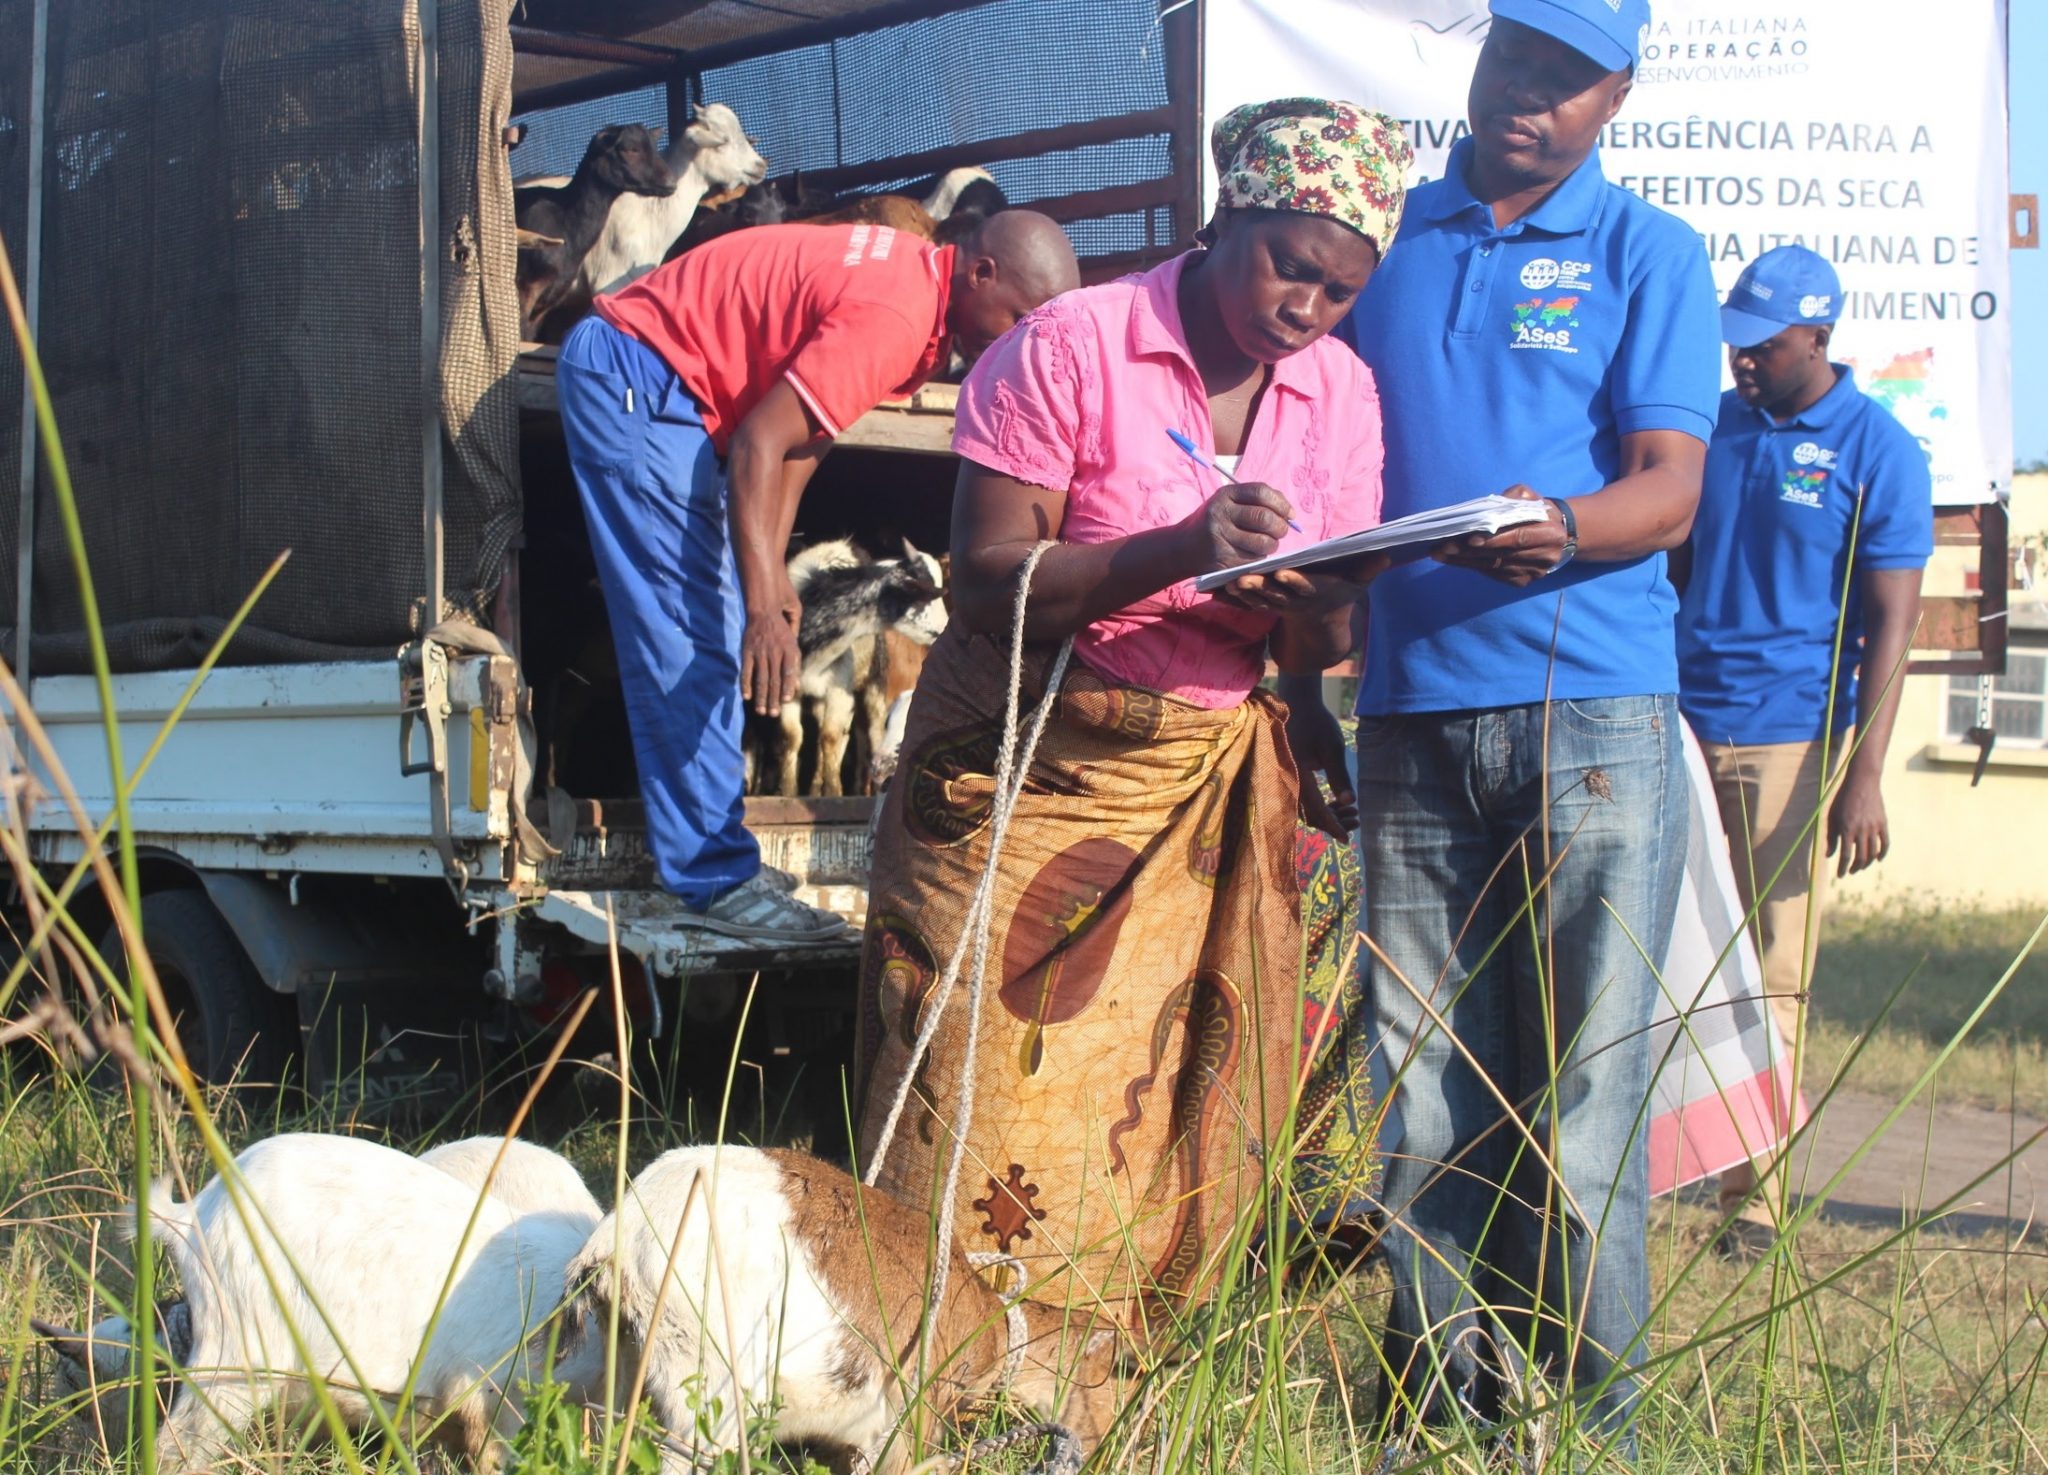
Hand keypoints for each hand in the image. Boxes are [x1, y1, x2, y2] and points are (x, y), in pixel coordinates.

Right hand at [740, 576, 801, 716]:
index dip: (788, 687)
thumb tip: (796, 680)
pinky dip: (746, 684)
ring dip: (761, 696)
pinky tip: (747, 697)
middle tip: (773, 714)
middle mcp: (775, 651)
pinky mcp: (748, 649)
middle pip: (775, 679)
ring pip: (761, 678)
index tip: (786, 701)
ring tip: (762, 711)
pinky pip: (747, 670)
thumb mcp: (795, 636)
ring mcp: (760, 651)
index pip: (789, 672)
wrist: (764, 602)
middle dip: (774, 698)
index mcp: (790, 647)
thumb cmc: (783, 619)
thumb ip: (795, 657)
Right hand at [1179, 480, 1294, 578]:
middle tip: (1281, 532)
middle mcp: (1220, 513)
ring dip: (1272, 545)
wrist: (1182, 547)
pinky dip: (1259, 558)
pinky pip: (1253, 560)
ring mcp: (1220, 538)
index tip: (1290, 514)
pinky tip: (1251, 554)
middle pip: (1264, 518)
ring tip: (1267, 544)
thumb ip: (1256, 501)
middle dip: (1280, 527)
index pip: (1261, 492)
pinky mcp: (1222, 559)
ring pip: (1262, 543)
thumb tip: (1289, 512)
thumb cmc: (1214, 522)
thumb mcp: (1228, 502)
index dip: (1281, 503)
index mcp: (1225, 495)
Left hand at [1212, 557, 1387, 614]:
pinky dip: (1228, 599)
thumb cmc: (1341, 590)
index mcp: (1315, 592)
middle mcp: (1293, 601)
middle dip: (1258, 587)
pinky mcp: (1262, 605)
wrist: (1322, 619)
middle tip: (1242, 578)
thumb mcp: (1359, 581)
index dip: (1293, 582)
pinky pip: (1242, 604)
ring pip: (1255, 601)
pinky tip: (1211, 590)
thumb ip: (1368, 569)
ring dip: (1240, 594)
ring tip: (1224, 582)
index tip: (1282, 574)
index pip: (1304, 587)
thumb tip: (1385, 555)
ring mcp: (1276, 605)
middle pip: (1273, 595)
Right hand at [1285, 698, 1357, 839]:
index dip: (1332, 826)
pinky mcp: (1288, 777)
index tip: (1346, 839)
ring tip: (1352, 811)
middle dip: (1333, 822)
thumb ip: (1339, 776)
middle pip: (1309, 815)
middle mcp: (1287, 781)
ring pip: (1305, 809)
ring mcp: (1285, 780)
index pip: (1315, 810)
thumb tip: (1349, 802)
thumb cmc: (1317, 722)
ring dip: (1327, 814)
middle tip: (1357, 819)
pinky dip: (1319, 805)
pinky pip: (1302, 800)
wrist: (1296, 703)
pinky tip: (1337, 801)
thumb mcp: (1332, 748)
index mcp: (1296, 776)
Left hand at [1433, 484, 1569, 585]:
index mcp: (1550, 533)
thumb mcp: (1529, 496)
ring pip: (1494, 568)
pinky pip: (1494, 574)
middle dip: (1469, 552)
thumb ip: (1512, 498)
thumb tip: (1486, 509)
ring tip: (1441, 553)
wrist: (1555, 533)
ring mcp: (1534, 572)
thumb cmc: (1536, 510)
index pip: (1518, 538)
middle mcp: (1545, 556)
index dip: (1493, 540)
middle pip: (1501, 556)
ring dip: (1465, 561)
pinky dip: (1474, 567)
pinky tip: (1456, 560)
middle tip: (1444, 547)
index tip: (1469, 539)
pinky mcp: (1523, 581)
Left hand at [1827, 770, 1888, 875]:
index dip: (1842, 868)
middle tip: (1850, 871)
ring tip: (1861, 866)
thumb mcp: (1832, 816)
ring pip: (1873, 853)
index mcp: (1847, 829)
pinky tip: (1878, 859)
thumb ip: (1831, 836)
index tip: (1840, 875)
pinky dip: (1882, 853)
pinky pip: (1885, 843)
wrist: (1862, 783)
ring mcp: (1874, 827)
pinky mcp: (1883, 824)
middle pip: (1860, 857)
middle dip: (1854, 867)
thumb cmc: (1842, 799)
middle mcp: (1861, 830)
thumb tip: (1828, 855)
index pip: (1845, 856)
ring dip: (1867, 863)